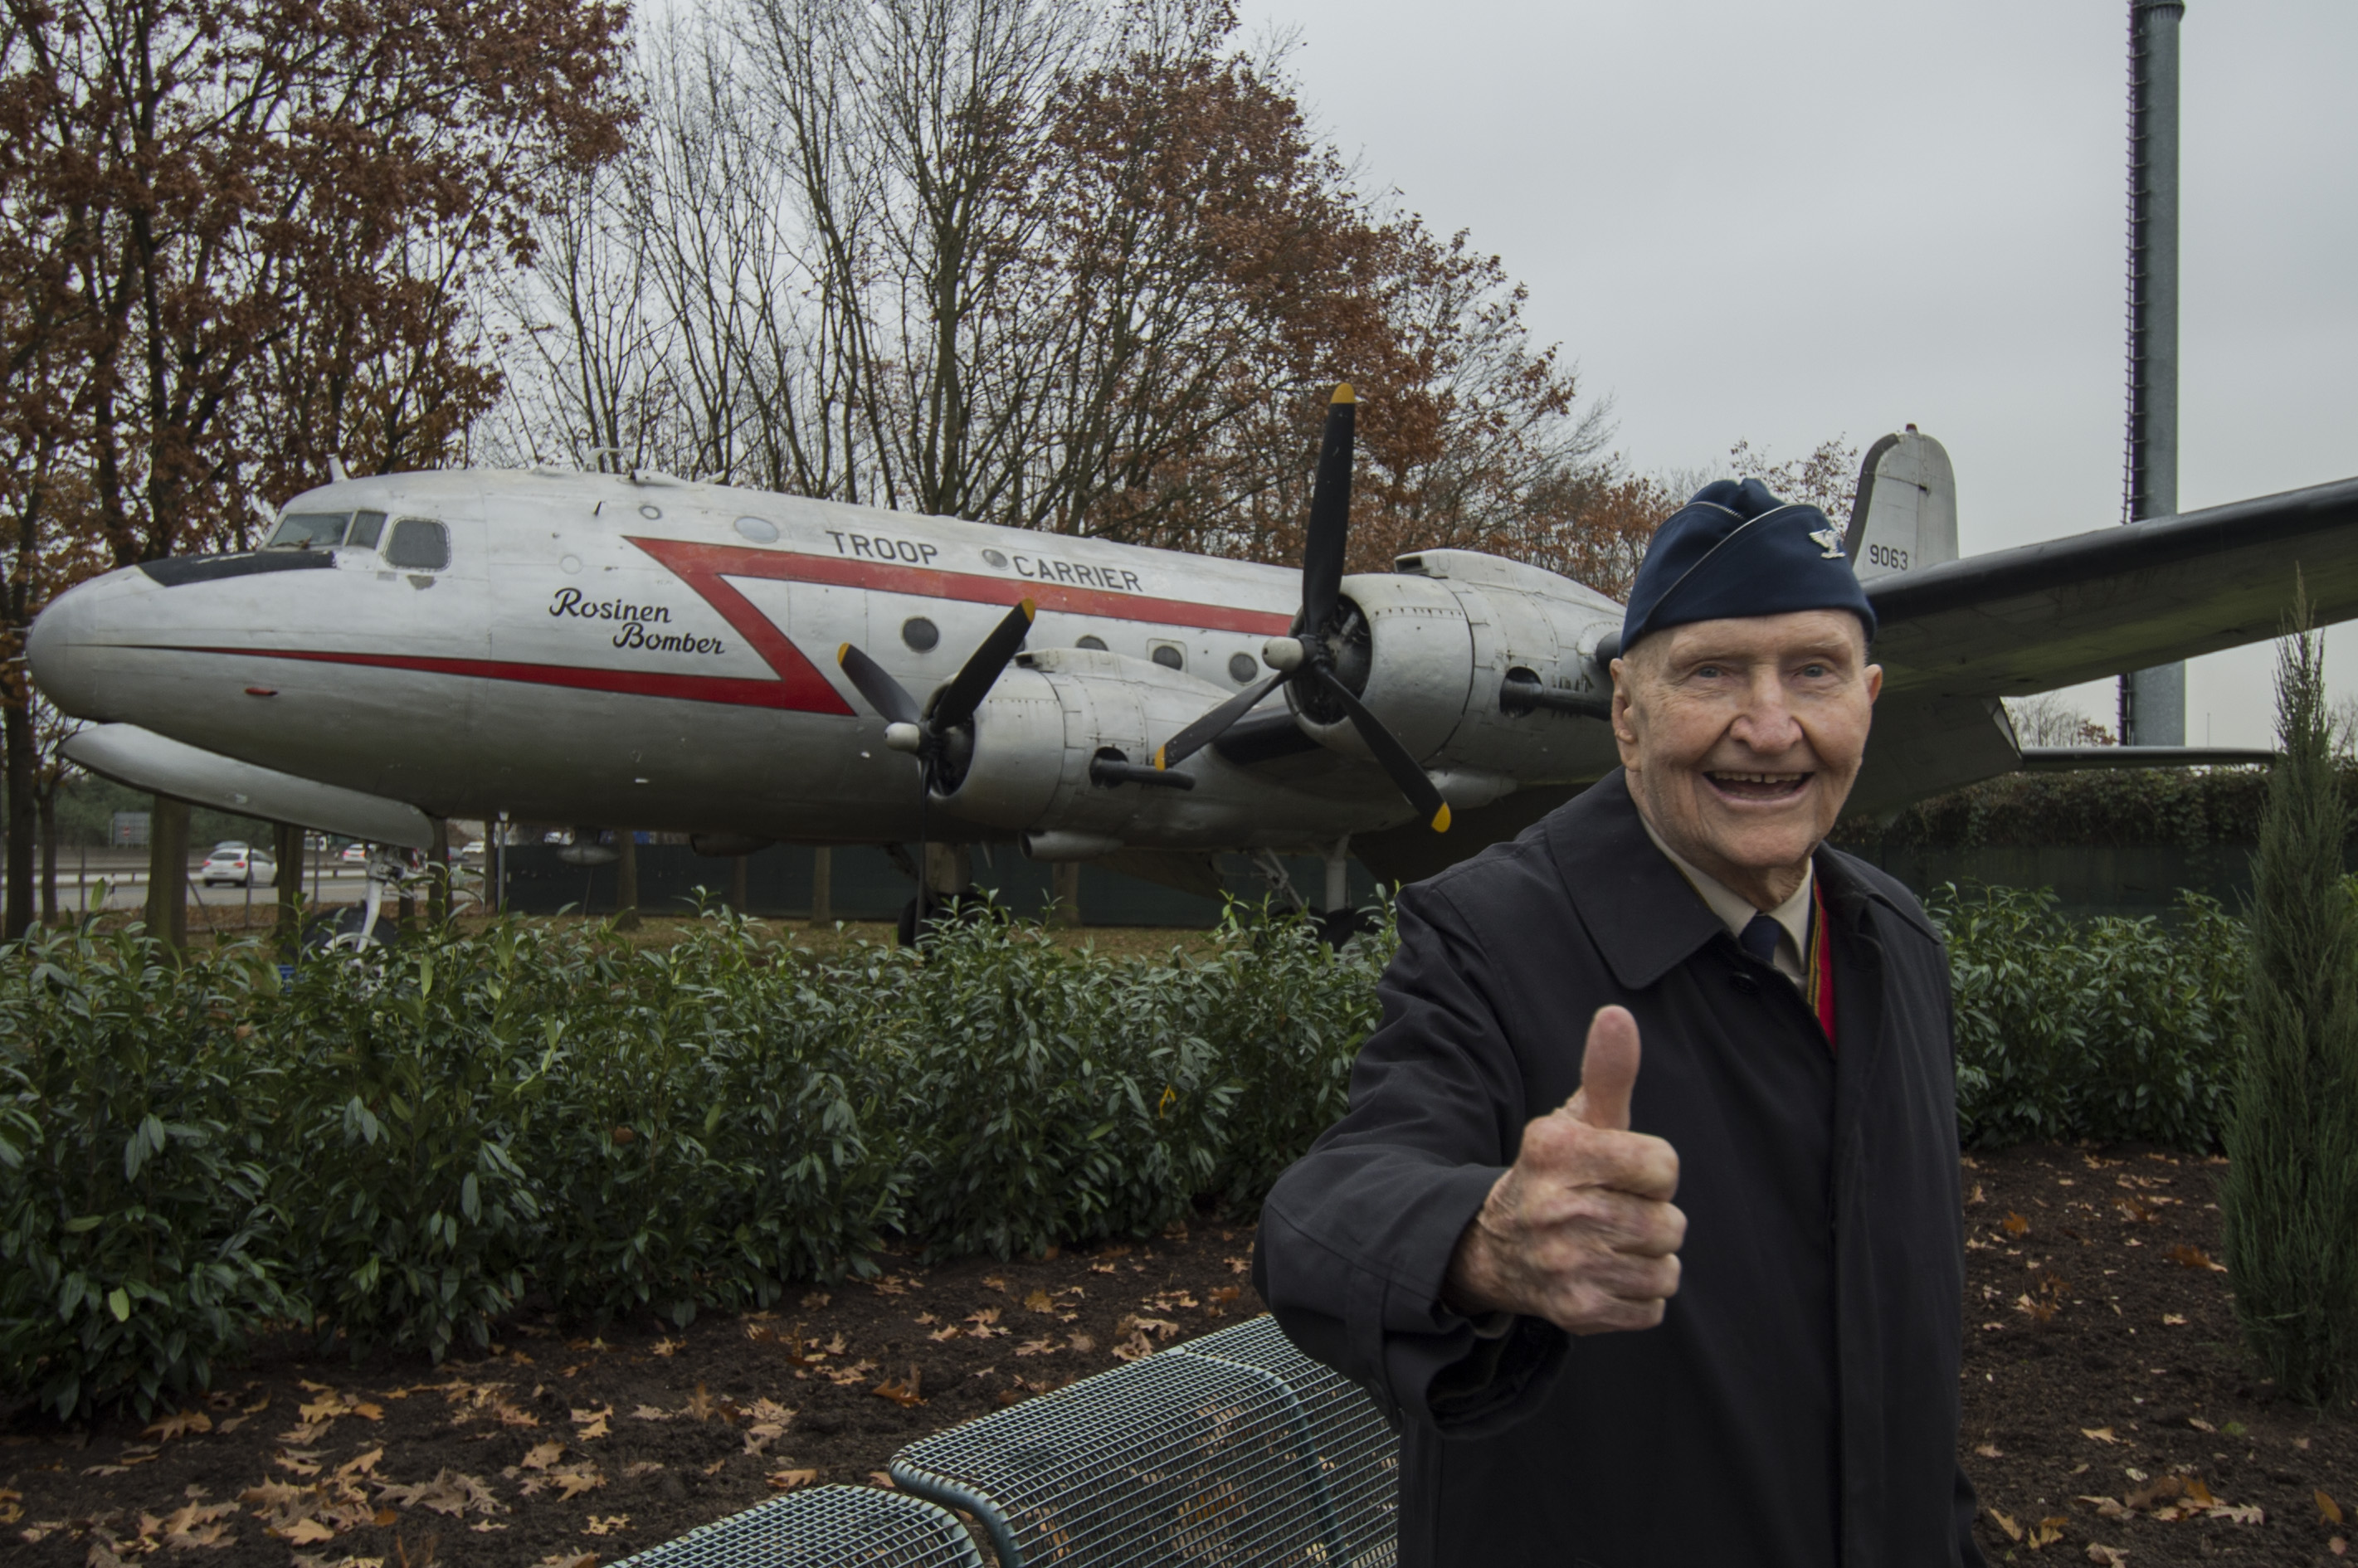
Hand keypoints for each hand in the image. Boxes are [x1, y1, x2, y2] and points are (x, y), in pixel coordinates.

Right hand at [1443, 1006, 1685, 1334]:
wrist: (1496, 1246)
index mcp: (1558, 1151)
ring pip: (1666, 1269)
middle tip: (1612, 1212)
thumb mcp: (1576, 1121)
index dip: (1653, 1171)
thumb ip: (1606, 1072)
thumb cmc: (1557, 1174)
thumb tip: (1618, 1014)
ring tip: (1610, 1245)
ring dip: (1649, 1260)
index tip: (1621, 1172)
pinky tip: (1605, 1275)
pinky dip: (1638, 1296)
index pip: (1664, 1167)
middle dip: (1651, 1218)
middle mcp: (1557, 1208)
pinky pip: (1652, 1307)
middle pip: (1669, 1224)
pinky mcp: (1576, 1311)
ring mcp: (1566, 1264)